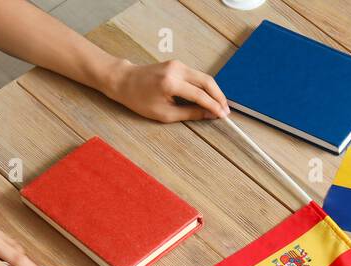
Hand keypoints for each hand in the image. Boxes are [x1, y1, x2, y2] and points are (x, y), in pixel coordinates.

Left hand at [105, 60, 227, 121]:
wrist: (125, 81)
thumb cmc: (140, 99)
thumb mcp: (164, 113)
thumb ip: (189, 114)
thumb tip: (209, 114)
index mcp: (171, 83)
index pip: (200, 95)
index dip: (214, 106)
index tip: (223, 116)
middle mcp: (176, 70)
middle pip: (208, 82)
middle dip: (219, 97)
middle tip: (226, 111)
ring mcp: (178, 64)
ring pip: (204, 77)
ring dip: (214, 92)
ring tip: (219, 106)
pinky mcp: (177, 64)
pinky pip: (197, 76)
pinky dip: (205, 87)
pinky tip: (208, 98)